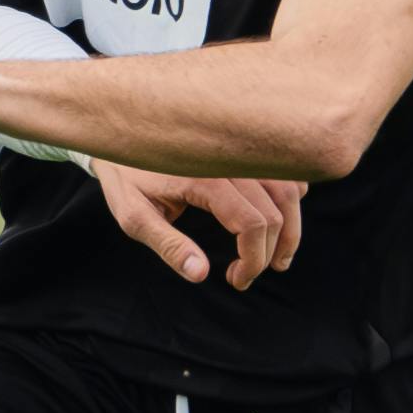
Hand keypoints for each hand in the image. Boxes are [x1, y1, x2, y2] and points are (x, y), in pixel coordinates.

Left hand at [94, 159, 307, 288]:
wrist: (121, 133)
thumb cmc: (126, 177)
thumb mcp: (134, 216)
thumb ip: (168, 246)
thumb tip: (201, 273)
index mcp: (204, 178)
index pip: (252, 223)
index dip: (253, 260)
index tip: (237, 280)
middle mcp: (229, 160)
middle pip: (275, 211)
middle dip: (271, 252)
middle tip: (247, 276)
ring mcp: (240, 150)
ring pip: (289, 190)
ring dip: (290, 228)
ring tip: (278, 258)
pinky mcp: (244, 147)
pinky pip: (284, 170)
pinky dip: (290, 196)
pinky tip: (278, 217)